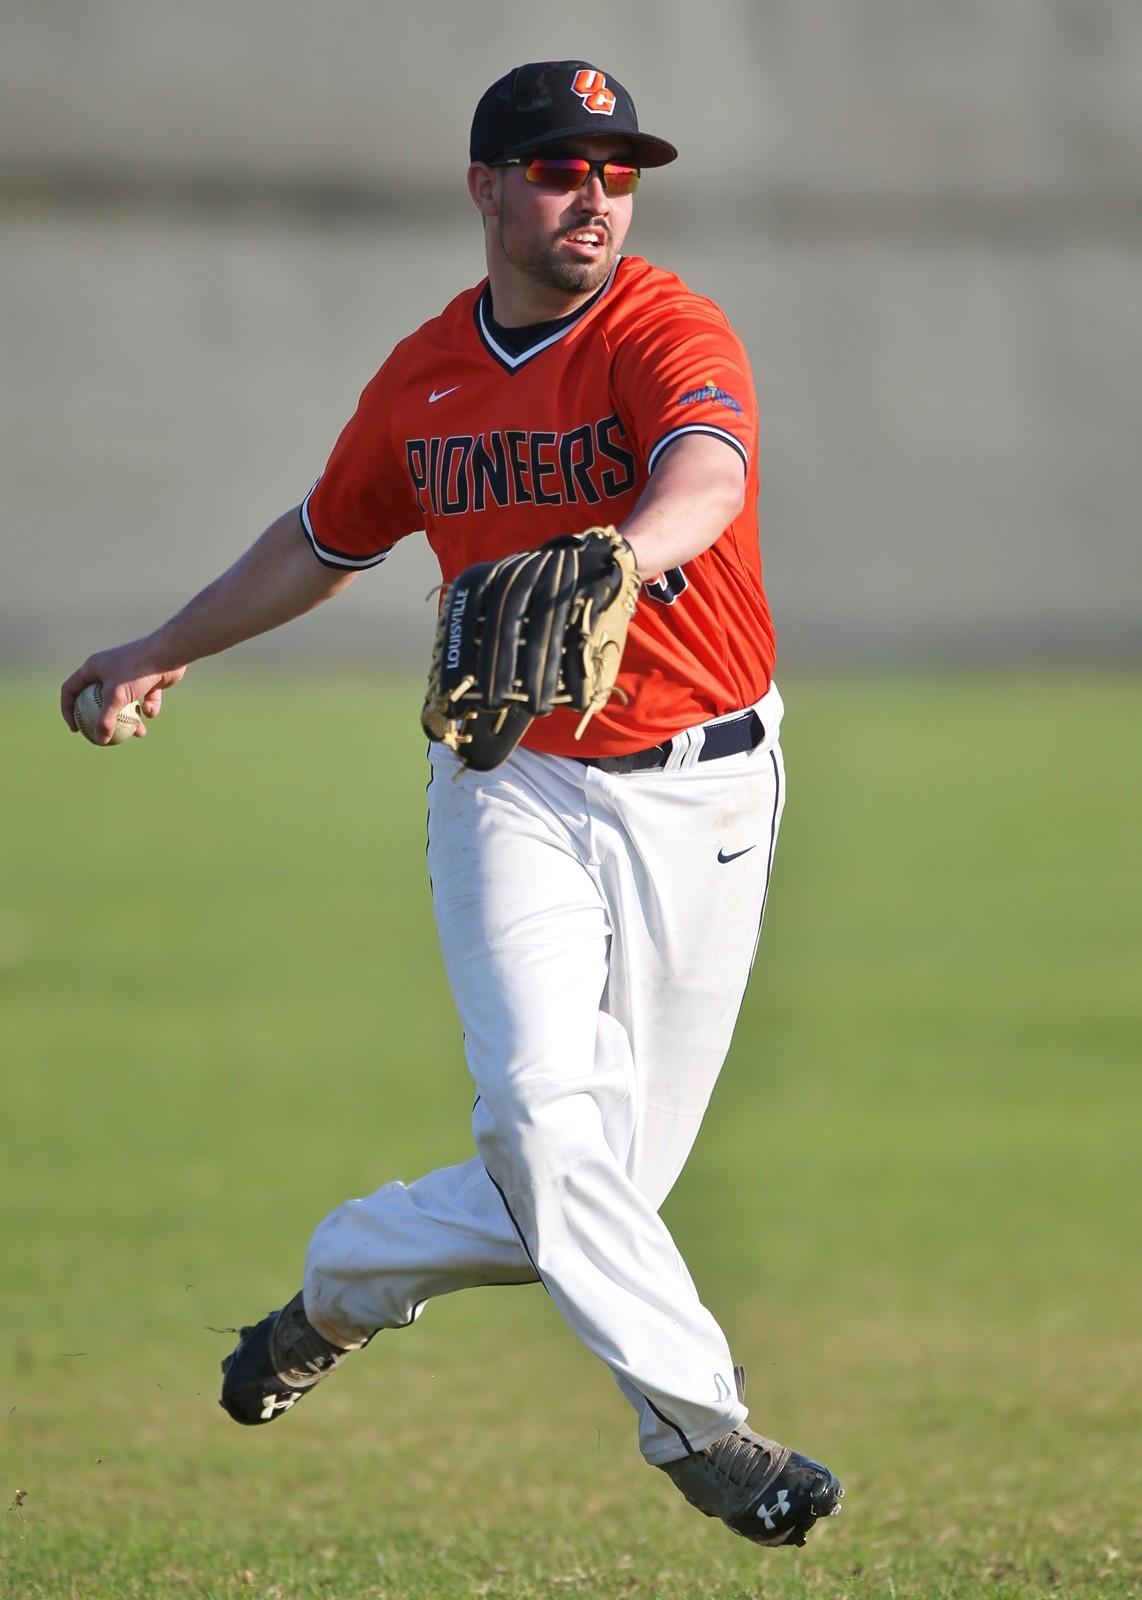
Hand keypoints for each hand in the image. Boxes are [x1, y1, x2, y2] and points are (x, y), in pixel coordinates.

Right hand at [61, 644, 186, 742]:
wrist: (167, 654)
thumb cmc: (136, 671)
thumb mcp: (116, 696)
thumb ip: (106, 720)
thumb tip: (100, 740)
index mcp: (93, 668)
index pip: (71, 689)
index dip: (68, 710)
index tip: (76, 729)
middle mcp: (109, 670)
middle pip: (98, 700)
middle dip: (103, 719)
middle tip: (104, 736)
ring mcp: (129, 675)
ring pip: (125, 703)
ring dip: (131, 719)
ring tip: (139, 733)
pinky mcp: (148, 680)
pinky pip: (145, 699)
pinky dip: (149, 707)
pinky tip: (151, 709)